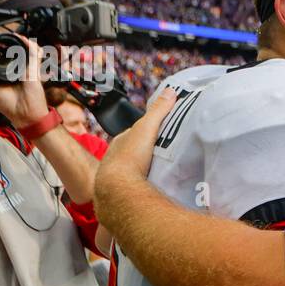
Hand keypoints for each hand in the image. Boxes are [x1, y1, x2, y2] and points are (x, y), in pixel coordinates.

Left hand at [0, 34, 48, 128]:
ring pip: (27, 51)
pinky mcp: (34, 70)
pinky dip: (30, 45)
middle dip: (11, 44)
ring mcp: (27, 70)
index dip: (0, 51)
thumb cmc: (11, 107)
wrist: (25, 115)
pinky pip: (34, 54)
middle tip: (2, 38)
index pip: (4, 60)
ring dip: (22, 42)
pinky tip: (23, 40)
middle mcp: (18, 71)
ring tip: (14, 36)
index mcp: (8, 76)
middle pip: (16, 53)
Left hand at [94, 87, 176, 223]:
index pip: (134, 134)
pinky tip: (152, 191)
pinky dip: (141, 187)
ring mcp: (116, 178)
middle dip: (146, 154)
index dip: (147, 133)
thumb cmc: (130, 158)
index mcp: (119, 143)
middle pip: (133, 153)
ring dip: (143, 173)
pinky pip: (133, 188)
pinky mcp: (120, 195)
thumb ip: (158, 111)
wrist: (118, 191)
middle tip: (164, 156)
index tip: (161, 134)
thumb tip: (170, 91)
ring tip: (161, 174)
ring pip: (132, 172)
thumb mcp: (147, 128)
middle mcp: (114, 159)